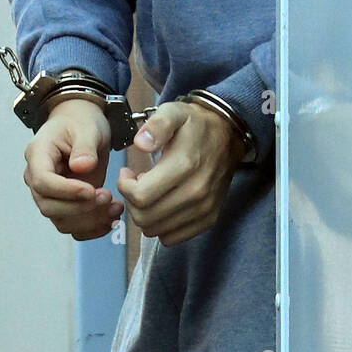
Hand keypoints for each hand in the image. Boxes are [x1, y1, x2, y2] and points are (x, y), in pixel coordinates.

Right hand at [24, 98, 122, 240]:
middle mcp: (38, 178)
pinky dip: (93, 228)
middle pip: (49, 206)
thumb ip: (85, 146)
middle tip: (107, 196)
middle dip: (80, 207)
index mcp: (38, 155)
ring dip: (90, 220)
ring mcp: (51, 194)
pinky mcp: (65, 205)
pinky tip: (112, 218)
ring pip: (62, 221)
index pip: (43, 182)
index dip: (65, 191)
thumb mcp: (86, 127)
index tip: (90, 189)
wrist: (82, 123)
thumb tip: (81, 167)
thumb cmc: (80, 121)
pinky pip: (73, 226)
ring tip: (116, 207)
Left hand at [117, 99, 245, 246]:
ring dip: (144, 214)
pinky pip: (173, 238)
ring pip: (156, 230)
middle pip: (145, 217)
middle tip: (136, 183)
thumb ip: (157, 125)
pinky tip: (162, 204)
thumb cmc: (194, 124)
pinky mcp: (209, 219)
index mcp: (184, 165)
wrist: (227, 135)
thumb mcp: (174, 112)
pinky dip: (160, 226)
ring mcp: (204, 209)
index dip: (125, 186)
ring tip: (149, 192)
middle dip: (131, 201)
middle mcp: (196, 192)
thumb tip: (141, 143)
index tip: (127, 172)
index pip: (140, 196)